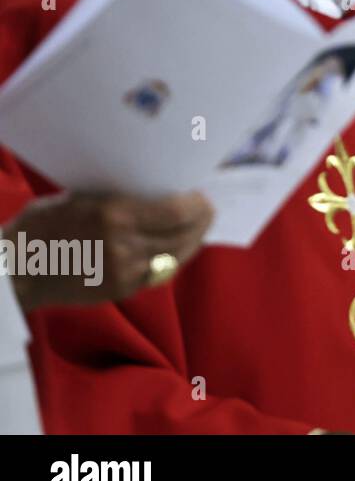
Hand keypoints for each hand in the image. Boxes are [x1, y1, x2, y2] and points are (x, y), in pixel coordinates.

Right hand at [4, 191, 212, 311]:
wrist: (16, 270)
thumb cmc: (42, 226)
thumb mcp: (81, 198)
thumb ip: (122, 197)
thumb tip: (161, 190)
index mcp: (114, 215)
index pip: (176, 211)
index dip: (197, 205)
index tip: (202, 196)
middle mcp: (123, 245)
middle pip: (182, 235)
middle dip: (202, 222)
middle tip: (208, 210)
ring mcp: (123, 271)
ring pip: (176, 256)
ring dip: (193, 241)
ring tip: (199, 228)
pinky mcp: (120, 289)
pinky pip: (159, 273)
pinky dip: (173, 259)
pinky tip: (178, 249)